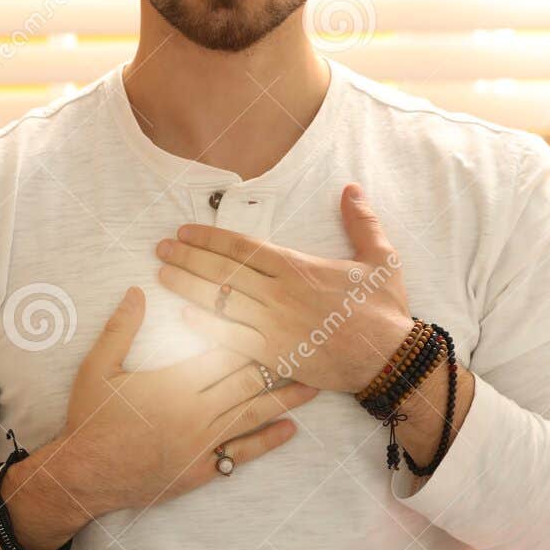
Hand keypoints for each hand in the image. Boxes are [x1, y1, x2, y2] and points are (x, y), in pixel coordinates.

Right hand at [57, 286, 320, 511]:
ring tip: (314, 385)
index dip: (252, 336)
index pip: (223, 354)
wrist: (84, 475)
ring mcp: (201, 443)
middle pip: (246, 382)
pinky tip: (291, 430)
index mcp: (174, 383)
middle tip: (310, 347)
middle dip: (278, 364)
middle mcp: (195, 412)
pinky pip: (242, 454)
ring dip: (285, 399)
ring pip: (252, 415)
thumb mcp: (97, 367)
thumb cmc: (89, 419)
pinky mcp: (201, 470)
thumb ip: (121, 328)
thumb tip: (136, 291)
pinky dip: (268, 441)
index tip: (277, 319)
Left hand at [154, 183, 413, 394]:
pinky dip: (206, 326)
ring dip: (188, 287)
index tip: (184, 231)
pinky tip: (185, 316)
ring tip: (162, 276)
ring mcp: (274, 326)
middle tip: (160, 248)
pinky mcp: (275, 355)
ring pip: (221, 302)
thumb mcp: (381, 258)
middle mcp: (280, 295)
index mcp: (298, 268)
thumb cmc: (384, 309)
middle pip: (223, 272)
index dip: (209, 238)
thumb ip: (362, 222)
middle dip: (187, 258)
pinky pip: (232, 339)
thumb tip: (350, 189)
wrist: (390, 360)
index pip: (242, 248)